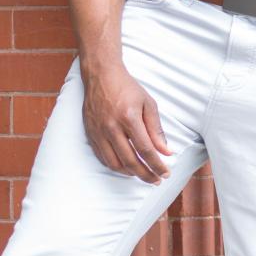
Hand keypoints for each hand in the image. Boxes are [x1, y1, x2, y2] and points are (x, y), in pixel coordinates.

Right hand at [81, 63, 172, 182]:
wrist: (101, 75)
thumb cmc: (127, 88)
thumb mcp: (148, 104)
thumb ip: (156, 130)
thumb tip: (165, 152)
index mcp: (129, 117)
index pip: (145, 150)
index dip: (157, 165)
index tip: (165, 173)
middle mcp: (112, 127)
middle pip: (130, 161)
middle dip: (146, 175)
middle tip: (156, 180)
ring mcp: (99, 131)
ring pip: (114, 163)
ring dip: (130, 173)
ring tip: (142, 174)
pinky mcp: (90, 133)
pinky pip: (102, 157)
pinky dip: (115, 166)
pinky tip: (126, 166)